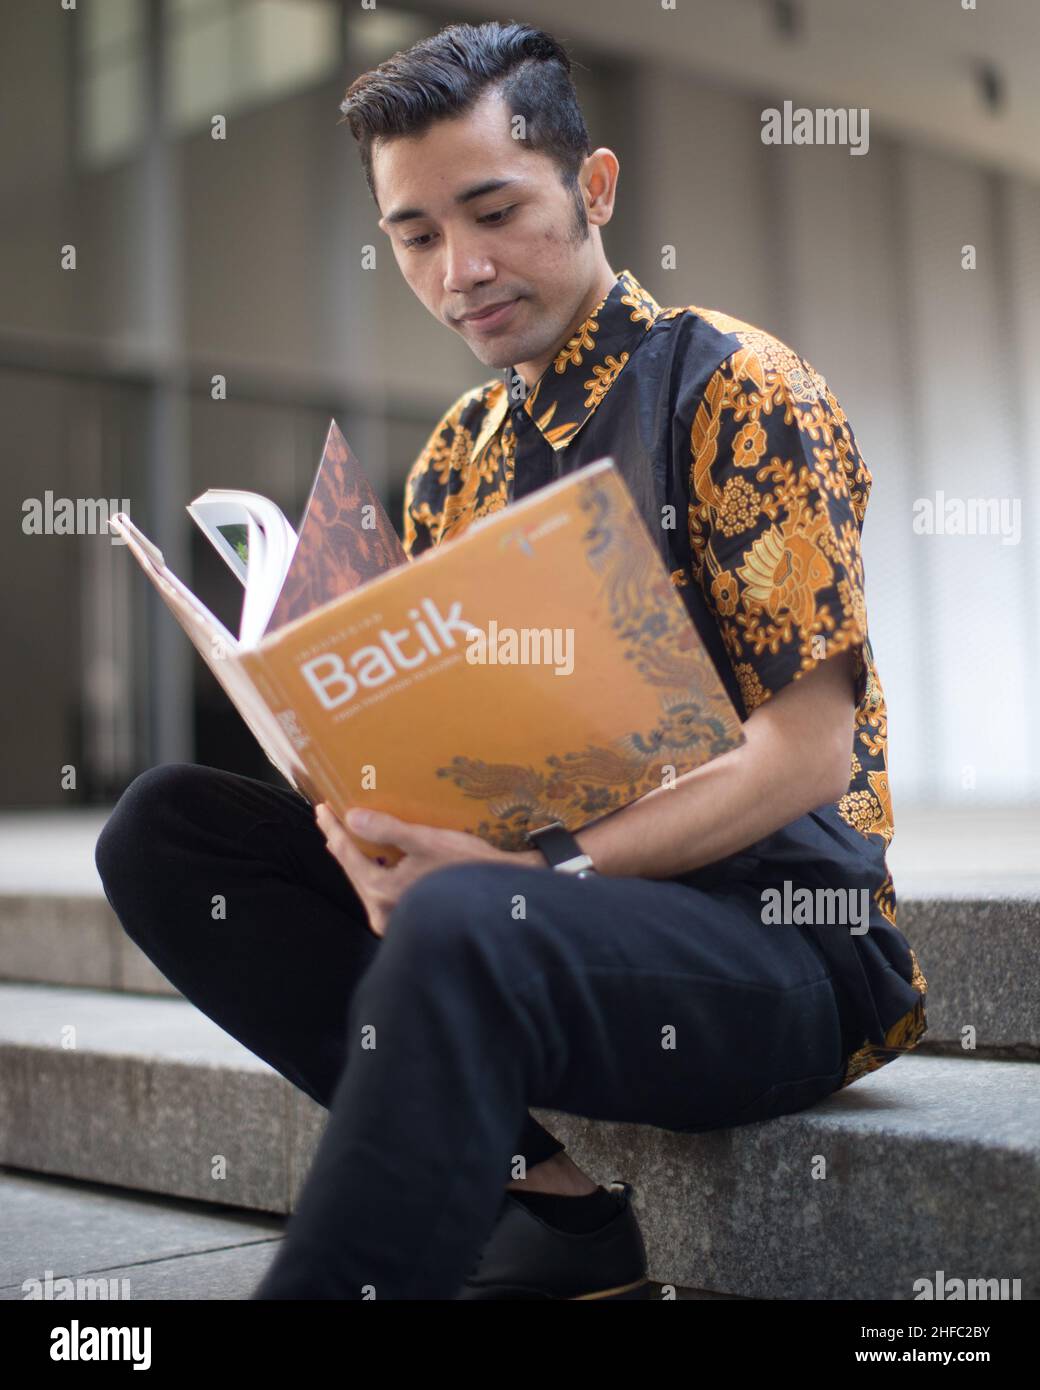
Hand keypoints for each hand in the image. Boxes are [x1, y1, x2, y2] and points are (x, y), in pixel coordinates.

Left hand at [314, 804, 541, 937]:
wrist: (503, 898)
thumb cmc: (467, 867)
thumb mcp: (426, 841)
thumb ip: (386, 829)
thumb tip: (351, 817)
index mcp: (382, 892)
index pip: (347, 855)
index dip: (334, 829)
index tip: (322, 809)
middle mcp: (382, 912)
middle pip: (354, 872)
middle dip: (342, 844)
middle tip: (330, 819)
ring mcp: (393, 921)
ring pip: (367, 882)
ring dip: (359, 858)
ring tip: (349, 835)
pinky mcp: (407, 920)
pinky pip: (381, 891)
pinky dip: (375, 871)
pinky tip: (377, 859)